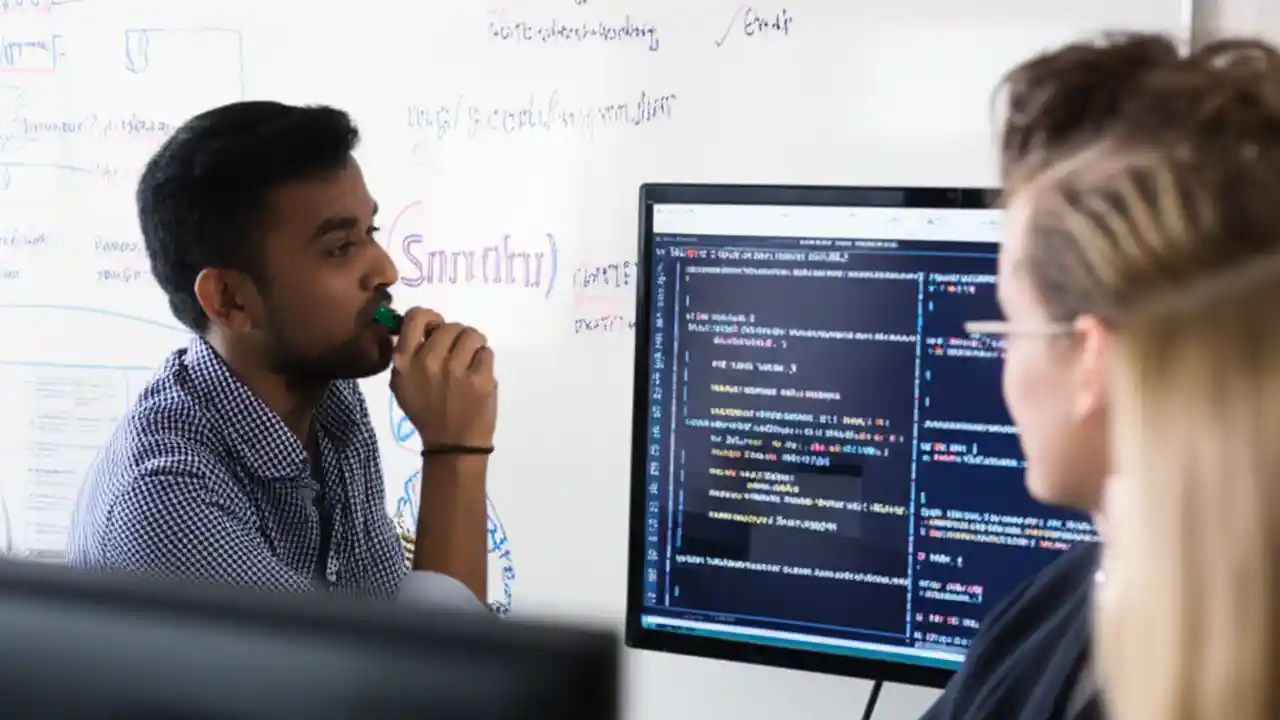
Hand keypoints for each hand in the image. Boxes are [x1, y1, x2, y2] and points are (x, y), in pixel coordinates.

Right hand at [389, 307, 496, 447]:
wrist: (451, 443)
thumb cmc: (427, 413)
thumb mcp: (403, 385)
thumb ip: (410, 355)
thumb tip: (427, 328)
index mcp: (404, 361)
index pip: (417, 317)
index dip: (432, 318)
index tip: (438, 328)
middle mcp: (428, 361)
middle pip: (451, 326)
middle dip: (458, 337)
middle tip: (459, 354)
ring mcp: (455, 369)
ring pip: (472, 335)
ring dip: (474, 345)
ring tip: (470, 363)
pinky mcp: (479, 378)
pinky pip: (486, 352)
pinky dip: (485, 361)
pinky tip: (478, 376)